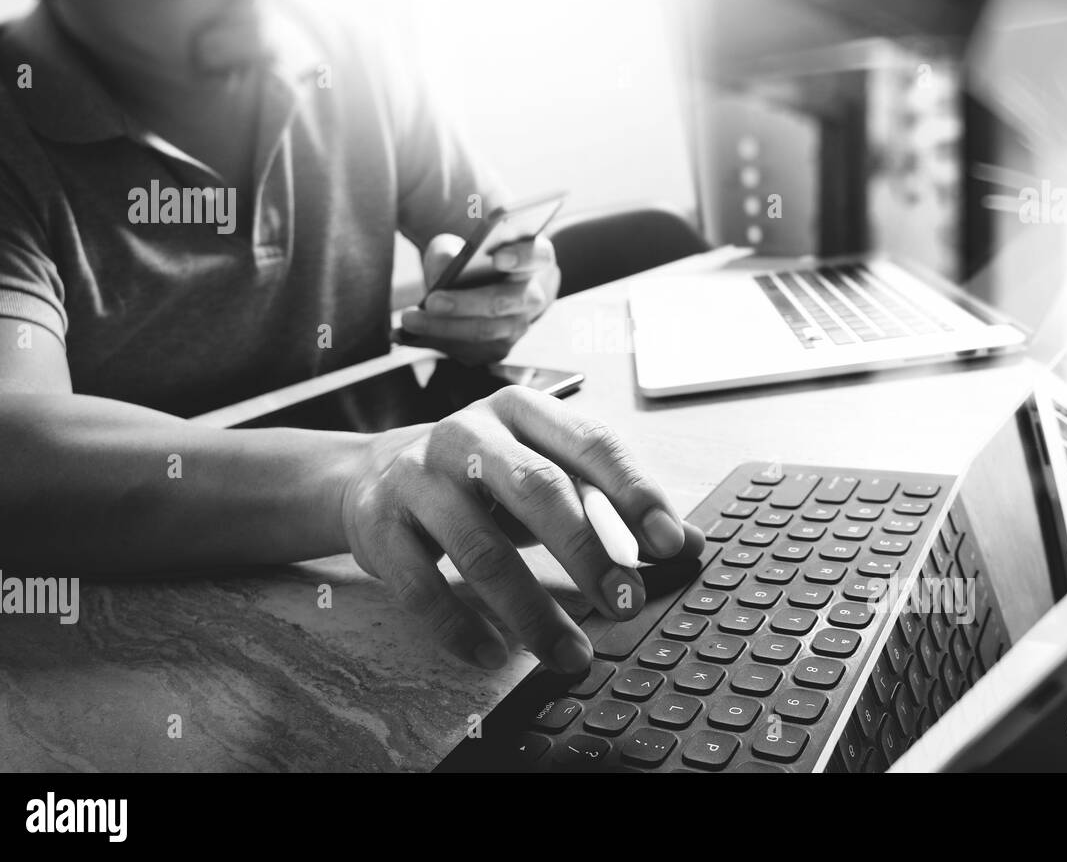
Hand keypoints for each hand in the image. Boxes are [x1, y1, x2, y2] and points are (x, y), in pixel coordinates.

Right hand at [339, 385, 703, 671]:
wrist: (372, 477)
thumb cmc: (482, 478)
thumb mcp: (547, 473)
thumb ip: (614, 504)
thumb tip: (694, 543)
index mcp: (522, 411)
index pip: (591, 442)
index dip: (636, 492)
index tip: (672, 542)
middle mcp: (467, 433)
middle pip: (537, 488)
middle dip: (588, 551)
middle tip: (627, 603)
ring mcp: (417, 477)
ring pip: (479, 547)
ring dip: (531, 610)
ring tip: (572, 655)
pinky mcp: (380, 525)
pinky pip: (420, 586)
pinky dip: (459, 626)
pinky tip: (494, 656)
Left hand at [399, 233, 560, 364]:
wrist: (479, 289)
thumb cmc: (470, 262)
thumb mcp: (456, 246)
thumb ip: (451, 253)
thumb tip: (443, 272)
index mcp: (532, 261)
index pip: (537, 255)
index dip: (522, 256)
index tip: (498, 257)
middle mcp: (532, 297)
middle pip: (503, 302)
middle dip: (465, 303)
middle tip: (432, 300)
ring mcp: (518, 328)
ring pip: (482, 333)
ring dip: (441, 328)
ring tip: (409, 319)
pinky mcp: (497, 351)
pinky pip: (465, 351)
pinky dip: (430, 343)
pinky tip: (402, 335)